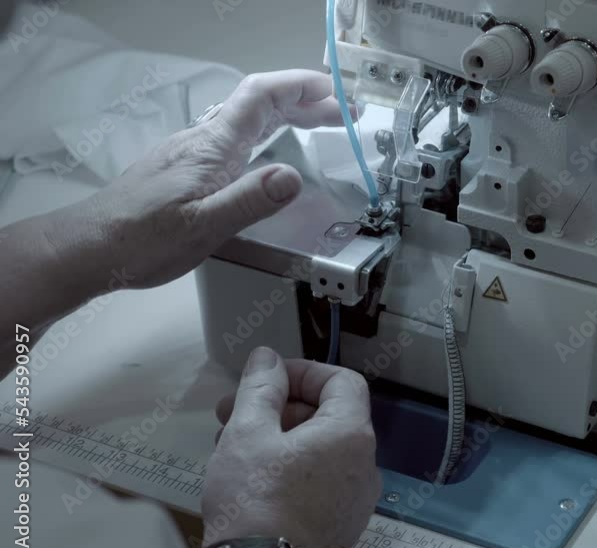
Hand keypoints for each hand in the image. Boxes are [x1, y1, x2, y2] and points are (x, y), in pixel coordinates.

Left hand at [49, 69, 350, 290]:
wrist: (91, 246)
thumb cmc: (140, 239)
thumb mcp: (203, 226)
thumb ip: (249, 200)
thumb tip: (292, 178)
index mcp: (212, 147)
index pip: (260, 97)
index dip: (298, 85)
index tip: (331, 91)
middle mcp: (202, 141)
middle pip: (258, 105)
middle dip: (303, 101)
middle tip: (339, 113)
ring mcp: (192, 153)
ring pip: (247, 122)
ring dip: (287, 118)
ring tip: (317, 125)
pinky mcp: (185, 169)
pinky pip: (236, 139)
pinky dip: (267, 135)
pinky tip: (272, 154)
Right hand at [203, 348, 380, 547]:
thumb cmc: (255, 502)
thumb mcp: (248, 432)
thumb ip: (261, 387)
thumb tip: (268, 358)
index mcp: (351, 435)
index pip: (342, 381)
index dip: (304, 371)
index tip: (268, 377)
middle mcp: (365, 465)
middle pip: (329, 416)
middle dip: (280, 406)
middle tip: (234, 411)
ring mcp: (356, 498)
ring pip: (321, 450)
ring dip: (280, 437)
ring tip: (232, 444)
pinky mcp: (341, 523)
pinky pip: (321, 480)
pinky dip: (292, 467)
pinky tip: (253, 475)